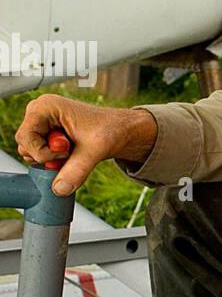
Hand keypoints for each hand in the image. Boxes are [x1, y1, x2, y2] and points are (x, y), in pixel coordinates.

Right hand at [15, 96, 157, 195]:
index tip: (64, 153)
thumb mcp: (94, 151)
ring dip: (50, 159)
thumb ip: (76, 171)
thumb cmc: (110, 130)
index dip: (42, 152)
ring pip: (30, 151)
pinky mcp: (46, 133)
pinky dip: (53, 160)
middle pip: (25, 145)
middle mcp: (40, 113)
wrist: (121, 131)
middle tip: (69, 153)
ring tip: (71, 152)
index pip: (26, 137)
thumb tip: (59, 189)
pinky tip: (69, 154)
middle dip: (46, 156)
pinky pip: (39, 153)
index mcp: (46, 107)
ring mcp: (42, 123)